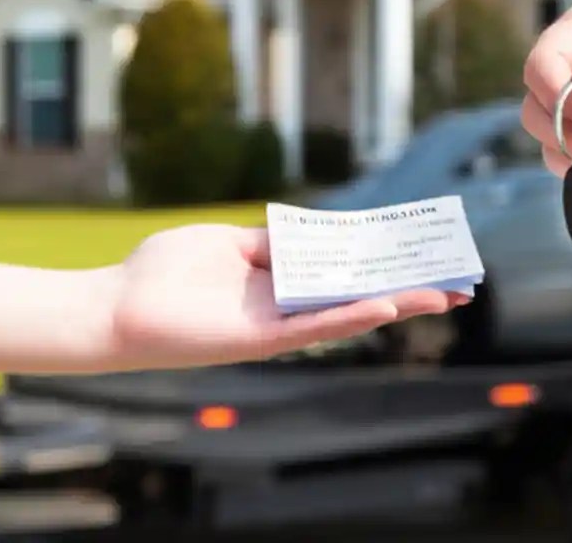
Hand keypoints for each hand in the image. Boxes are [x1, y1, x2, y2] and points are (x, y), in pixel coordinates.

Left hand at [102, 225, 465, 369]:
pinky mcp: (262, 341)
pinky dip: (351, 318)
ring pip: (350, 314)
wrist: (115, 305)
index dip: (387, 260)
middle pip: (361, 293)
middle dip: (409, 286)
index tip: (425, 248)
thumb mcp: (229, 241)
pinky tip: (385, 306)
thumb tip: (315, 229)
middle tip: (457, 281)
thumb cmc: (163, 272)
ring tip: (441, 296)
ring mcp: (280, 325)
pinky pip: (315, 329)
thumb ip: (274, 240)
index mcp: (282, 282)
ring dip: (397, 304)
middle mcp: (288, 306)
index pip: (347, 269)